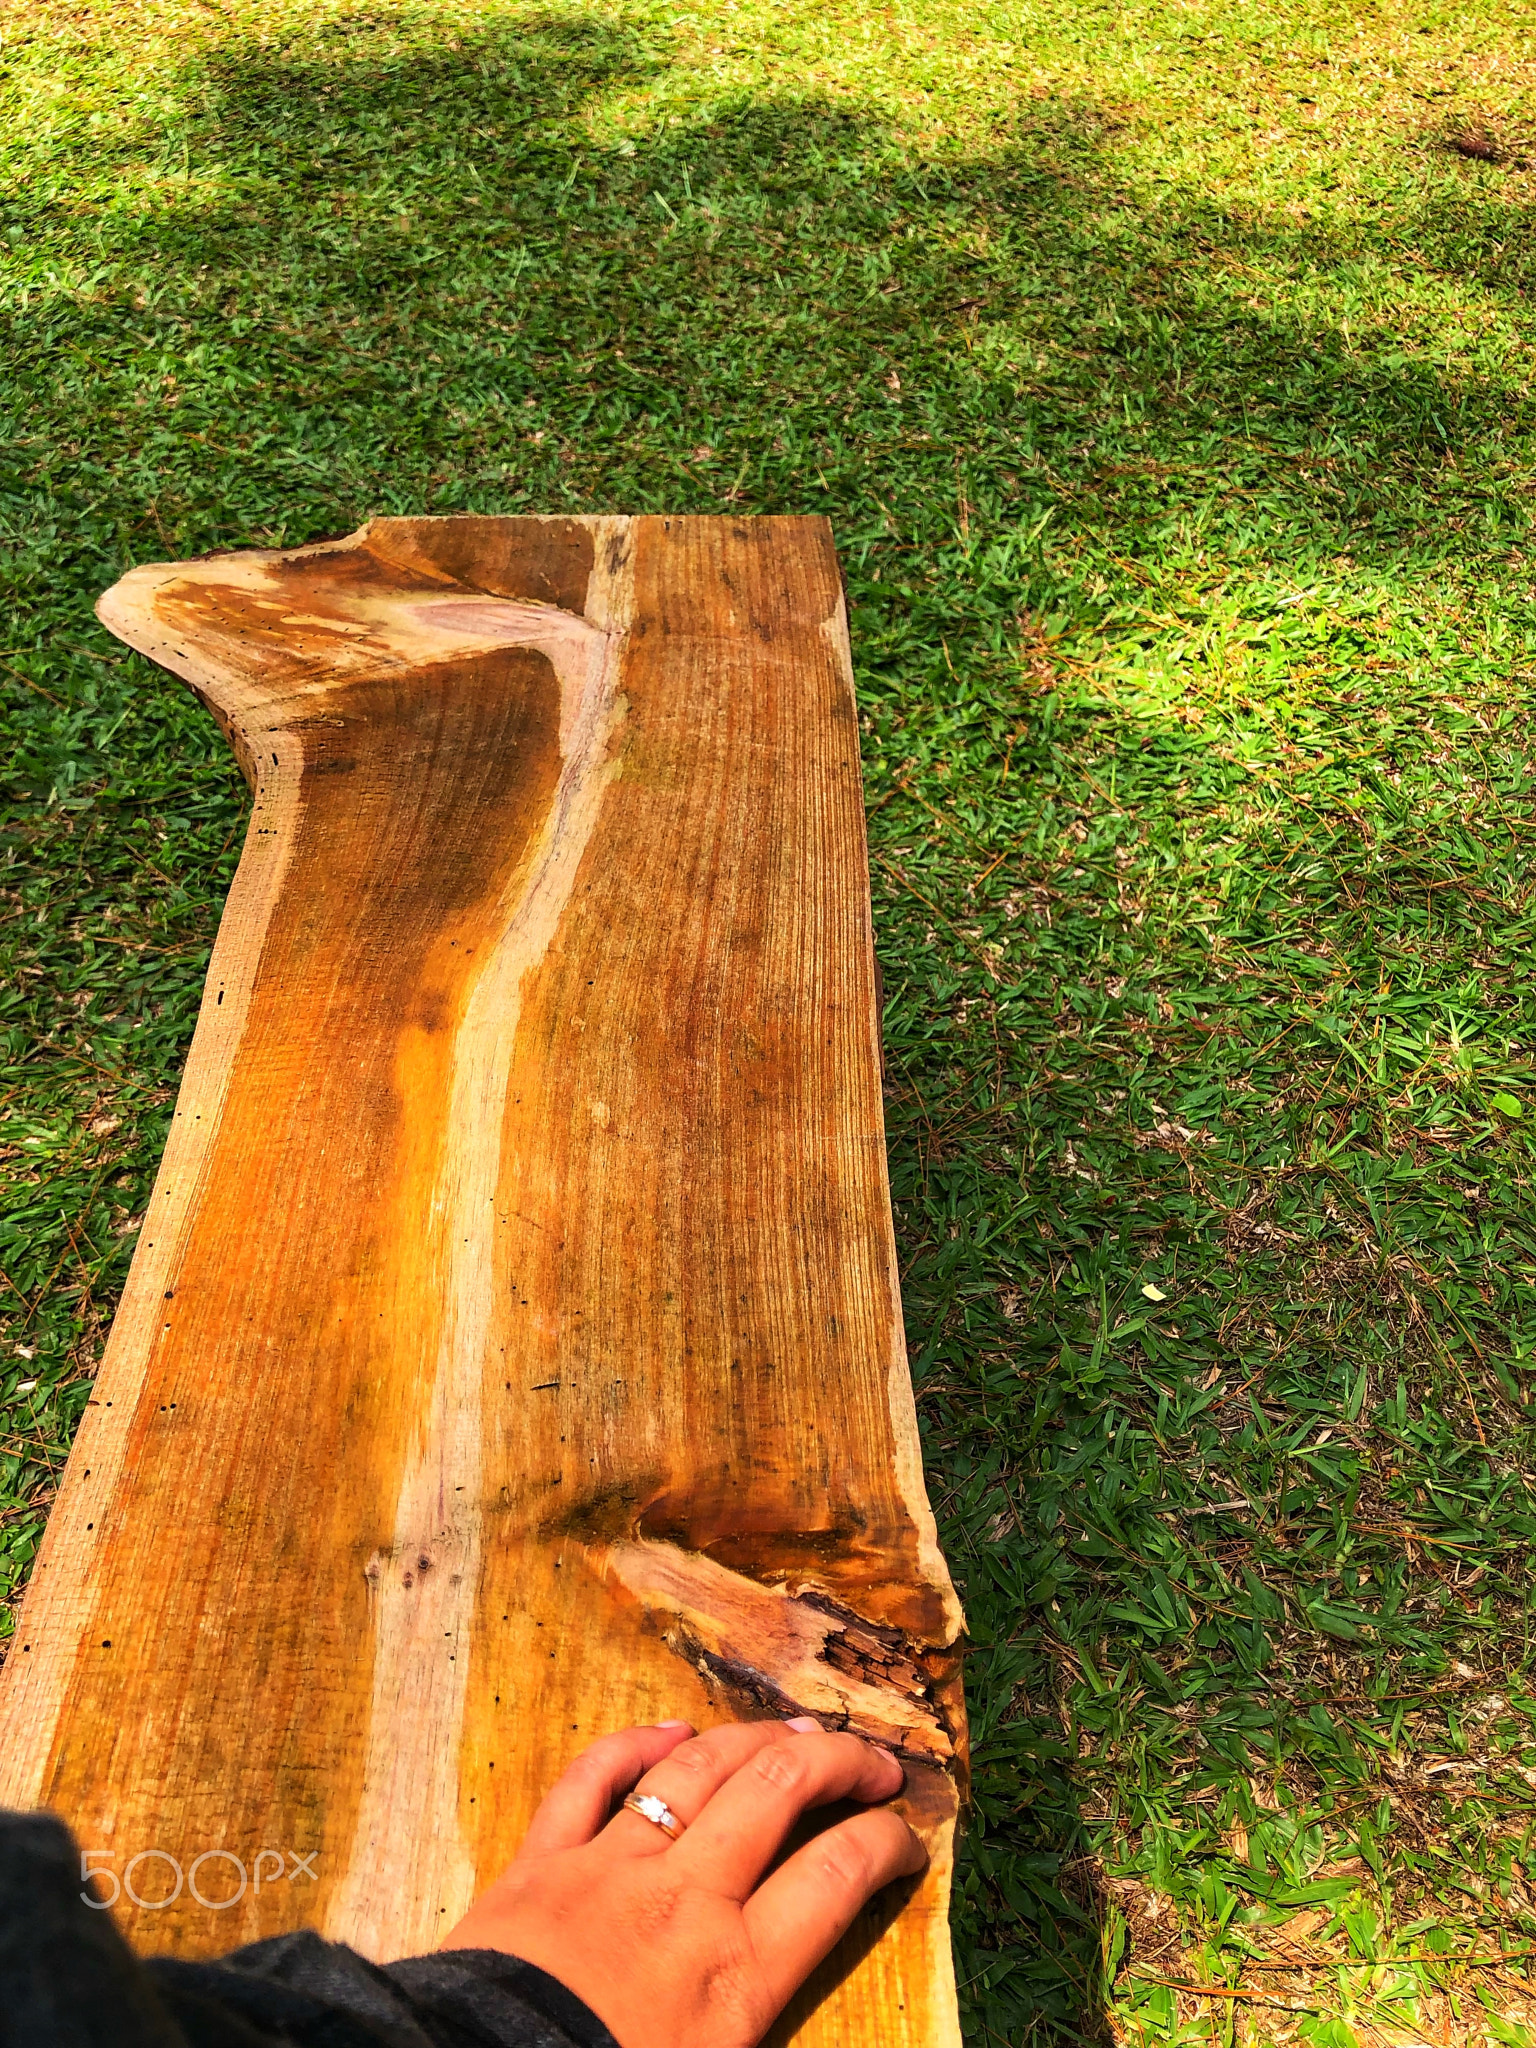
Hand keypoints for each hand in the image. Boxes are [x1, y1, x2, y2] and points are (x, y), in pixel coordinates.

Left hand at [441, 1718, 926, 2047]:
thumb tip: (788, 1985)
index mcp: (735, 1976)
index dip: (886, 1846)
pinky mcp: (541, 1861)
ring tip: (798, 1731)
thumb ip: (759, 2020)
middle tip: (874, 1762)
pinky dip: (637, 1746)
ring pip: (701, 1770)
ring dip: (757, 1740)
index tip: (909, 1840)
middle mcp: (686, 1902)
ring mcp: (611, 1867)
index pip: (838, 1879)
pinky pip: (594, 1779)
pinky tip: (672, 1731)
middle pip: (781, 1793)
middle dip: (840, 1763)